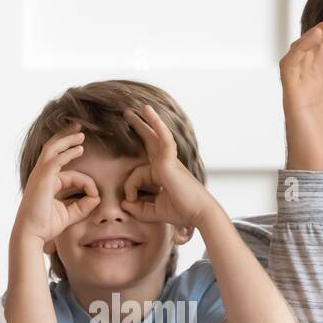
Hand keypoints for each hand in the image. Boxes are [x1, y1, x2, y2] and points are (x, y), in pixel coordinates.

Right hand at [14, 127, 100, 245]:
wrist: (31, 234)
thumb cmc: (45, 226)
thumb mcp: (69, 215)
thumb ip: (83, 206)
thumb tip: (97, 197)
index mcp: (47, 183)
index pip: (70, 174)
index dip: (86, 182)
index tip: (95, 194)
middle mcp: (42, 176)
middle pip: (53, 150)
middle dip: (66, 138)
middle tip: (79, 129)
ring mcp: (40, 175)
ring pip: (53, 150)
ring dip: (67, 139)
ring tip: (80, 133)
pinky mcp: (42, 178)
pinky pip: (55, 160)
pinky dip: (67, 153)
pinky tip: (79, 149)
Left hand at [120, 105, 217, 227]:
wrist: (198, 214)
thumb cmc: (181, 212)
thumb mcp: (153, 211)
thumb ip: (138, 208)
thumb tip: (124, 203)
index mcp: (161, 173)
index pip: (138, 172)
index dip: (129, 187)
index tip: (130, 201)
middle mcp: (165, 164)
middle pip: (150, 141)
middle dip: (139, 127)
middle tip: (128, 114)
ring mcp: (169, 160)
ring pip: (155, 136)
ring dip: (146, 121)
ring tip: (136, 108)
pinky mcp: (171, 161)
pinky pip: (164, 139)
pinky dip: (158, 126)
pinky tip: (149, 112)